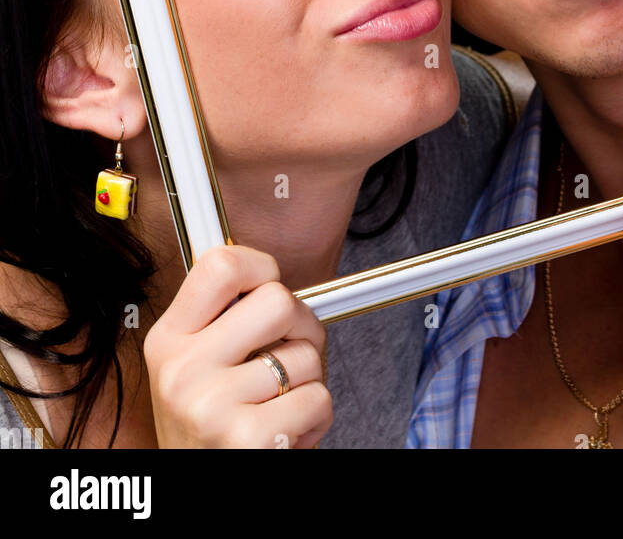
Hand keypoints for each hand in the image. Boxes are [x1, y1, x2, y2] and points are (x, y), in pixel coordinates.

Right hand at [143, 244, 331, 448]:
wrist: (200, 493)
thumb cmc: (209, 428)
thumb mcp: (193, 368)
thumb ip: (222, 320)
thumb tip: (267, 275)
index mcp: (168, 340)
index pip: (220, 265)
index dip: (260, 266)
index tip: (269, 286)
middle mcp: (182, 369)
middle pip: (278, 300)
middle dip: (302, 325)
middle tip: (291, 351)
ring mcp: (211, 405)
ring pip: (307, 355)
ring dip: (309, 380)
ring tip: (280, 404)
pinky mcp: (246, 439)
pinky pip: (318, 399)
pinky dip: (316, 416)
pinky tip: (286, 431)